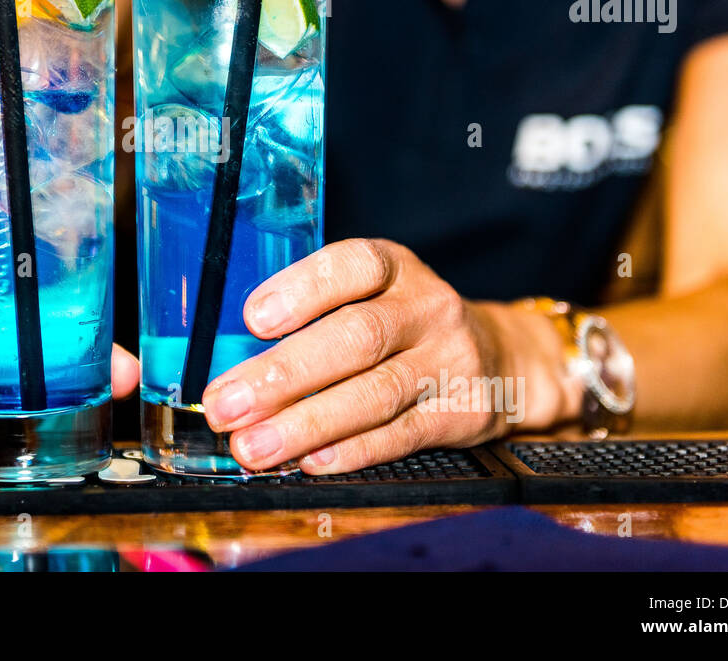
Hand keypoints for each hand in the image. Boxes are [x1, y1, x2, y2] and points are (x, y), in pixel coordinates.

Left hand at [200, 238, 573, 473]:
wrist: (501, 358)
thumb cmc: (404, 324)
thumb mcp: (370, 294)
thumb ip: (314, 314)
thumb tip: (232, 358)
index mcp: (394, 267)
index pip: (352, 266)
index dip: (302, 289)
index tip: (253, 319)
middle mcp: (427, 308)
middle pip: (356, 337)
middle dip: (283, 374)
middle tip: (226, 403)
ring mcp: (449, 360)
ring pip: (374, 394)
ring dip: (306, 424)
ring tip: (253, 446)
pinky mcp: (461, 413)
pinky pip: (400, 435)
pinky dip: (352, 451)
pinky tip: (310, 461)